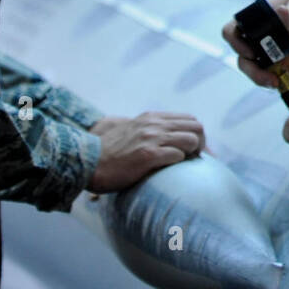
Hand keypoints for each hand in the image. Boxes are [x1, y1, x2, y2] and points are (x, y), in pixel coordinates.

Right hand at [85, 112, 205, 194]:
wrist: (88, 162)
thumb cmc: (109, 153)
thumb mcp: (131, 132)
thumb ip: (148, 131)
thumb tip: (167, 141)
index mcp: (151, 118)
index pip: (189, 119)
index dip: (197, 135)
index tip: (195, 151)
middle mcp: (154, 124)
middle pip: (196, 127)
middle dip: (201, 144)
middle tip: (193, 160)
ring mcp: (151, 138)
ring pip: (191, 139)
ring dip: (192, 154)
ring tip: (183, 166)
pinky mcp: (147, 155)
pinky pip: (177, 155)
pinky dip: (179, 163)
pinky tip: (170, 170)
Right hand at [222, 0, 288, 88]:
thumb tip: (280, 13)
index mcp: (258, 20)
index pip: (232, 32)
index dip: (235, 44)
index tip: (249, 52)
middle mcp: (261, 40)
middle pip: (247, 62)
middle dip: (258, 76)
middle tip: (274, 82)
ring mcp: (274, 54)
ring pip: (270, 76)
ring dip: (287, 82)